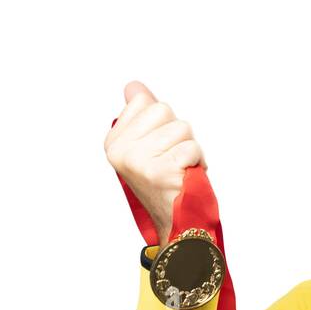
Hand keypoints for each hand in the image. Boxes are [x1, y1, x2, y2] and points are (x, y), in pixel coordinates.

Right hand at [103, 80, 206, 242]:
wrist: (176, 223)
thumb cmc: (166, 183)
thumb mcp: (147, 146)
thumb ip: (140, 114)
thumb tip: (133, 86)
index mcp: (114, 142)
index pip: (144, 101)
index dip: (161, 123)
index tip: (158, 148)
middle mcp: (121, 151)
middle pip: (164, 110)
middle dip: (178, 134)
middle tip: (172, 159)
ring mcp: (138, 161)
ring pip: (181, 127)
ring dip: (190, 147)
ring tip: (180, 168)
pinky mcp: (159, 171)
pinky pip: (190, 147)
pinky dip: (196, 160)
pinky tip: (186, 176)